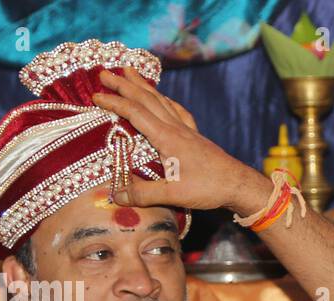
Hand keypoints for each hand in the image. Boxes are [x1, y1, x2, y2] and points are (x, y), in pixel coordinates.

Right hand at [91, 69, 268, 214]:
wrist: (238, 184)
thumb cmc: (208, 188)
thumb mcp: (173, 194)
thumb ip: (144, 194)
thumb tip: (115, 196)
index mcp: (167, 138)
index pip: (135, 113)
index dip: (114, 103)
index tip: (95, 96)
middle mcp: (176, 128)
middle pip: (146, 99)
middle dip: (124, 85)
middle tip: (105, 72)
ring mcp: (187, 130)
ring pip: (161, 101)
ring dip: (143, 86)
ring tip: (130, 72)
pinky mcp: (195, 136)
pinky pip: (177, 110)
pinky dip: (165, 100)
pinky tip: (164, 98)